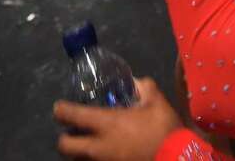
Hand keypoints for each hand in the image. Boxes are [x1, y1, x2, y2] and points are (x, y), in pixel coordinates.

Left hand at [54, 77, 183, 160]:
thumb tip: (136, 82)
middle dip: (64, 139)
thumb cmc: (163, 130)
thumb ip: (145, 88)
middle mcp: (98, 146)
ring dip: (78, 153)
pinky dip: (93, 160)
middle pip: (65, 146)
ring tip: (89, 145)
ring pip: (77, 160)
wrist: (175, 158)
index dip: (61, 110)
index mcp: (107, 124)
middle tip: (72, 132)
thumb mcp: (158, 102)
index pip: (72, 116)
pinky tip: (105, 155)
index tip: (59, 108)